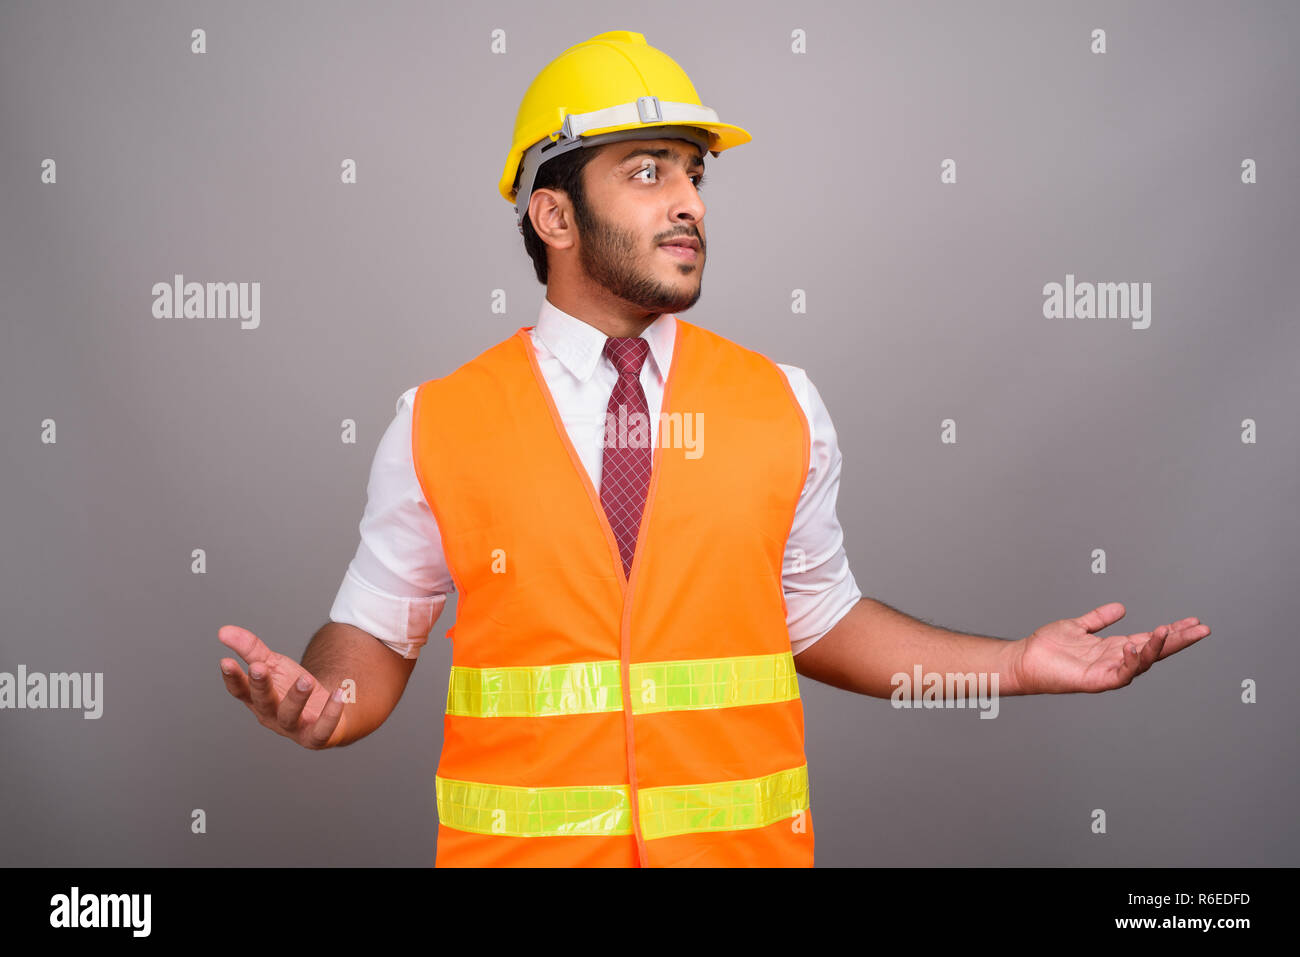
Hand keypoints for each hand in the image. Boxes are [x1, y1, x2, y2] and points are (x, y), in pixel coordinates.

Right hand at [218, 624, 348, 748]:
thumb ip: (250, 648)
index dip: (232, 678)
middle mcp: (272, 716)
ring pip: (290, 715)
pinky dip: (331, 713)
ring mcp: (293, 728)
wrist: (325, 709)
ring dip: (296, 697)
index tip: (226, 661)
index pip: (240, 690)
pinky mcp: (317, 736)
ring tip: (305, 678)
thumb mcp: (273, 664)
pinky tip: (339, 694)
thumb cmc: (292, 687)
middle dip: (260, 685)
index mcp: (257, 700)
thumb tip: (223, 630)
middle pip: (263, 702)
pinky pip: (323, 729)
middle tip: (259, 666)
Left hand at [1007, 602, 1209, 693]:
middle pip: (1155, 651)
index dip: (1172, 631)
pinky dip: (1131, 661)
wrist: (1024, 660)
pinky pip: (1120, 673)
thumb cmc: (1048, 647)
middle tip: (1202, 629)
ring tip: (1168, 631)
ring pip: (1142, 662)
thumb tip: (1120, 608)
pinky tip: (1135, 646)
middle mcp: (1115, 661)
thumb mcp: (1079, 626)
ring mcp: (1108, 672)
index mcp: (1114, 648)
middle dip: (1179, 640)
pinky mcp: (1096, 682)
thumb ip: (1099, 618)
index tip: (1194, 621)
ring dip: (1156, 647)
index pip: (1150, 639)